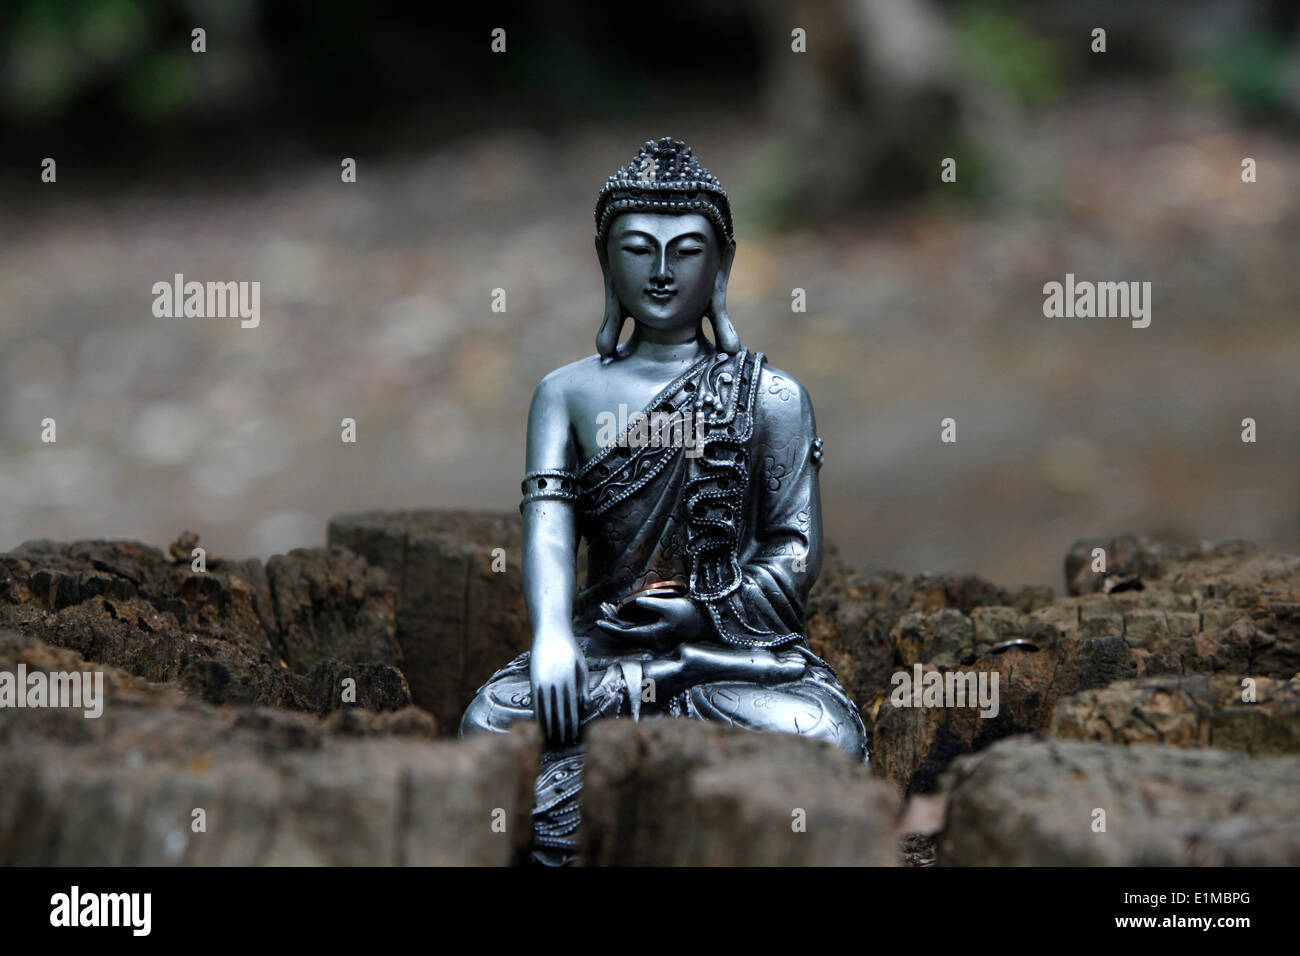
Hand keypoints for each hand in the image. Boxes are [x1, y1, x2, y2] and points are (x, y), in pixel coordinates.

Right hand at [529, 628, 587, 744]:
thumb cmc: (570, 650)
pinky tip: (540, 723)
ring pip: (545, 708)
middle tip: (563, 742)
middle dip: (560, 728)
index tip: (573, 735)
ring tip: (551, 738)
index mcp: (569, 679)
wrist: (550, 633)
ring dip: (548, 725)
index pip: (571, 706)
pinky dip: (537, 714)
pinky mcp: (533, 680)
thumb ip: (583, 686)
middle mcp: (555, 682)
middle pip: (558, 711)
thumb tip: (584, 706)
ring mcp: (542, 681)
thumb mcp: (581, 666)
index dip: (571, 722)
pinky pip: (535, 701)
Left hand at [595, 594, 707, 648]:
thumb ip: (650, 605)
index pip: (625, 634)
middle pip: (627, 634)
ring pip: (634, 632)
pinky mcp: (662, 634)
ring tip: (610, 611)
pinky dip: (631, 622)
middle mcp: (653, 641)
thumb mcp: (670, 606)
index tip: (597, 623)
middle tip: (602, 611)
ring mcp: (658, 639)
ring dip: (621, 622)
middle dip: (613, 624)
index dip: (610, 628)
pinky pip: (641, 629)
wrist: (710, 622)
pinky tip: (626, 615)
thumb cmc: (691, 614)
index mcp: (653, 636)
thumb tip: (635, 604)